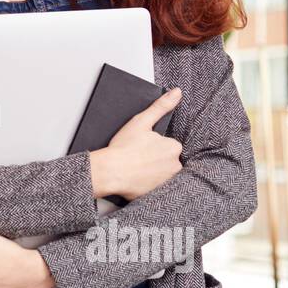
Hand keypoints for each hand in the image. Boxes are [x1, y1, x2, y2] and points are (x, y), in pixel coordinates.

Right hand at [88, 87, 182, 201]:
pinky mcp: (157, 194)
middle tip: (137, 157)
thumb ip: (161, 106)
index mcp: (174, 147)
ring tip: (136, 169)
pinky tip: (136, 179)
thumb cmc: (124, 148)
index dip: (153, 144)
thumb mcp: (142, 121)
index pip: (168, 145)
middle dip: (155, 159)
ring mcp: (167, 182)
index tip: (141, 147)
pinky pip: (155, 187)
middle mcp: (175, 166)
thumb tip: (177, 92)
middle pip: (167, 160)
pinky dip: (148, 184)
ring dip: (152, 172)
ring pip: (161, 173)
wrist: (110, 172)